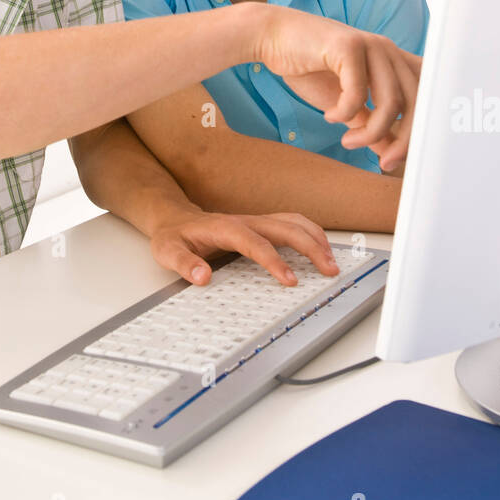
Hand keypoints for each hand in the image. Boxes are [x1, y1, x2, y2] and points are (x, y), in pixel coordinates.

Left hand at [149, 209, 339, 286]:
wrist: (175, 219)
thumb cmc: (174, 237)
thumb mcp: (168, 251)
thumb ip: (184, 264)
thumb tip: (203, 277)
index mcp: (225, 227)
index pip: (255, 242)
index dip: (274, 260)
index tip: (290, 280)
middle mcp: (245, 220)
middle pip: (284, 227)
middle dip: (309, 246)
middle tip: (329, 270)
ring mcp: (256, 220)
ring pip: (293, 221)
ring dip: (315, 238)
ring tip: (332, 261)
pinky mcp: (261, 225)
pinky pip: (291, 224)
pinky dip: (310, 233)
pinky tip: (321, 249)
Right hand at [253, 7, 420, 170]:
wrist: (273, 38)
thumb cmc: (309, 68)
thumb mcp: (345, 106)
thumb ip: (369, 125)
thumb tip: (390, 153)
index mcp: (393, 61)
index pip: (428, 94)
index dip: (424, 128)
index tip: (401, 157)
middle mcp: (389, 50)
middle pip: (417, 102)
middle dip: (404, 140)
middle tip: (384, 162)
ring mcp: (371, 45)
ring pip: (391, 102)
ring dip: (371, 132)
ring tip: (348, 141)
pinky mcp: (348, 45)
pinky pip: (358, 93)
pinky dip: (344, 113)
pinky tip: (329, 116)